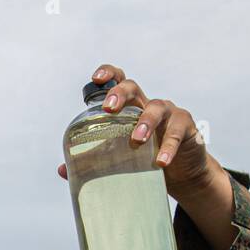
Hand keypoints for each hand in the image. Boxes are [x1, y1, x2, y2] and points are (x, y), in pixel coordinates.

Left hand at [56, 64, 223, 203]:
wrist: (181, 175)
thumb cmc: (145, 160)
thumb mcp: (119, 159)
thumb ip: (93, 161)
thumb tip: (62, 170)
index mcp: (129, 107)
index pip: (118, 81)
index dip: (108, 74)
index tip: (95, 79)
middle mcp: (147, 104)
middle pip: (133, 88)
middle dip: (120, 94)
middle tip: (109, 109)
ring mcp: (169, 114)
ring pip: (156, 107)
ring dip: (145, 122)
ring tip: (136, 140)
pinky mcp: (187, 128)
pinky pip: (178, 132)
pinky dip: (169, 147)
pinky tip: (161, 162)